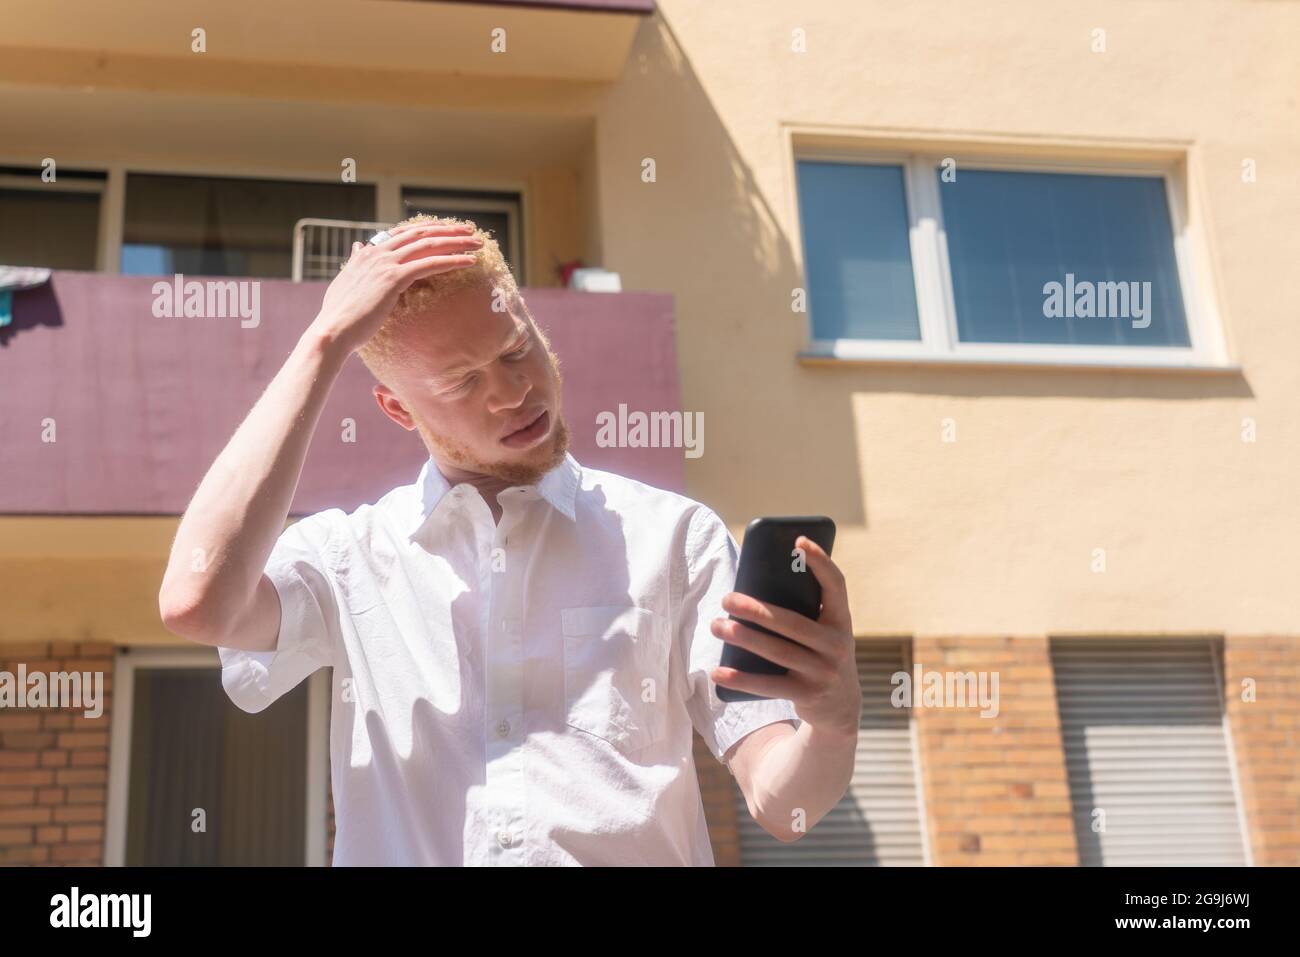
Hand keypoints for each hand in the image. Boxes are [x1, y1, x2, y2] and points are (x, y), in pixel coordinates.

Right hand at [308, 221, 482, 354]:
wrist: (333, 330)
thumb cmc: (339, 316)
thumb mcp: (345, 282)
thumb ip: (354, 262)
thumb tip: (357, 245)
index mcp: (367, 253)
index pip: (402, 233)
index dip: (426, 229)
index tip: (445, 229)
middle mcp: (377, 253)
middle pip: (419, 233)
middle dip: (447, 230)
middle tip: (468, 231)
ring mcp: (386, 263)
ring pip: (428, 244)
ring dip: (456, 242)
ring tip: (477, 244)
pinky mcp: (394, 278)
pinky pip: (431, 264)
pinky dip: (453, 261)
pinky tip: (470, 261)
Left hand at [710, 536, 860, 739]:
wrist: (841, 708)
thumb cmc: (819, 655)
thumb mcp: (822, 632)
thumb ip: (801, 612)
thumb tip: (751, 592)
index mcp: (841, 621)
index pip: (836, 585)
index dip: (821, 562)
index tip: (799, 541)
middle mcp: (837, 645)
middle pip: (793, 623)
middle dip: (757, 610)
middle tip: (727, 599)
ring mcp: (824, 672)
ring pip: (778, 652)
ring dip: (744, 638)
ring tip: (717, 626)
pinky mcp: (808, 695)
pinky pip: (769, 686)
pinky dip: (741, 678)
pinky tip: (718, 671)